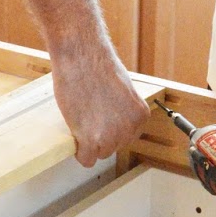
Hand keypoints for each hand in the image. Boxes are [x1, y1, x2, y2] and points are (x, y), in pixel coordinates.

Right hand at [50, 46, 149, 165]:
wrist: (82, 56)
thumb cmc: (96, 66)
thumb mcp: (121, 91)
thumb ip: (121, 111)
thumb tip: (111, 123)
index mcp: (140, 117)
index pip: (126, 137)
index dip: (110, 128)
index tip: (100, 118)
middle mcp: (130, 129)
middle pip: (112, 147)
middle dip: (99, 135)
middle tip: (88, 116)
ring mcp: (112, 136)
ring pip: (98, 153)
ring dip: (87, 141)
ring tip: (81, 117)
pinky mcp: (93, 140)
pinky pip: (86, 159)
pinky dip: (79, 151)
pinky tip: (75, 136)